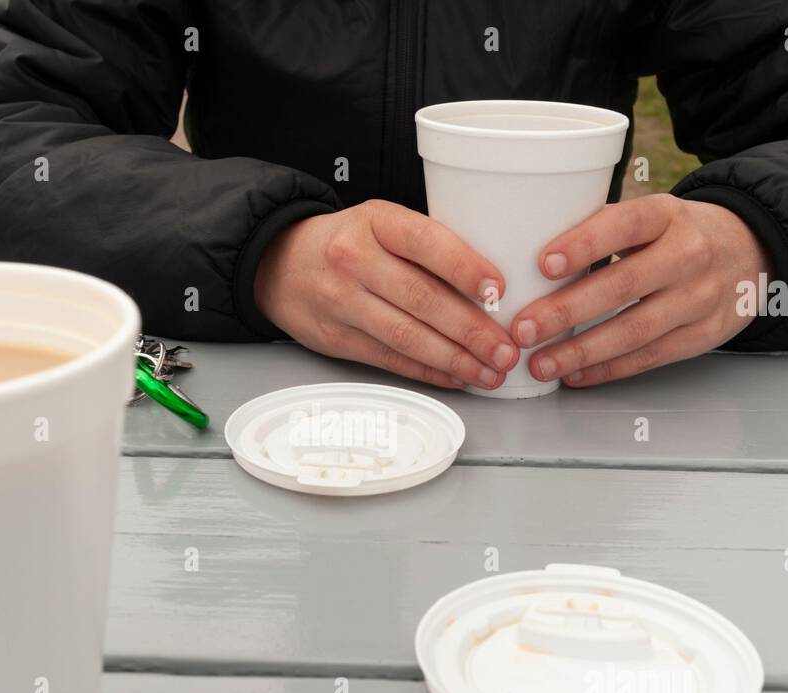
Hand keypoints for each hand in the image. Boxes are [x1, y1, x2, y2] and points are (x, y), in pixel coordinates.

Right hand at [254, 199, 517, 388]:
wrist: (280, 265)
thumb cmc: (349, 242)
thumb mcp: (382, 223)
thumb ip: (427, 246)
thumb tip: (494, 289)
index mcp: (375, 221)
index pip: (425, 242)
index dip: (465, 268)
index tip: (500, 291)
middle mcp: (354, 260)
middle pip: (421, 299)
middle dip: (471, 330)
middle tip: (507, 350)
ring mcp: (342, 302)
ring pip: (407, 336)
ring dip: (455, 359)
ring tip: (491, 372)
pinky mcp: (336, 339)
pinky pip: (390, 359)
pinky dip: (428, 372)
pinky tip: (457, 377)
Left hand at [511, 194, 771, 386]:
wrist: (749, 251)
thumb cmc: (676, 234)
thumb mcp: (651, 215)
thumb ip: (603, 229)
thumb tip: (526, 254)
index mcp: (667, 215)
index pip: (625, 225)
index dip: (584, 244)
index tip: (543, 264)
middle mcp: (689, 254)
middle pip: (623, 285)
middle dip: (566, 310)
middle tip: (523, 329)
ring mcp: (700, 298)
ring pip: (635, 330)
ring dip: (581, 351)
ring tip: (540, 363)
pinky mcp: (704, 335)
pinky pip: (649, 357)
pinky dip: (608, 369)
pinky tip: (575, 374)